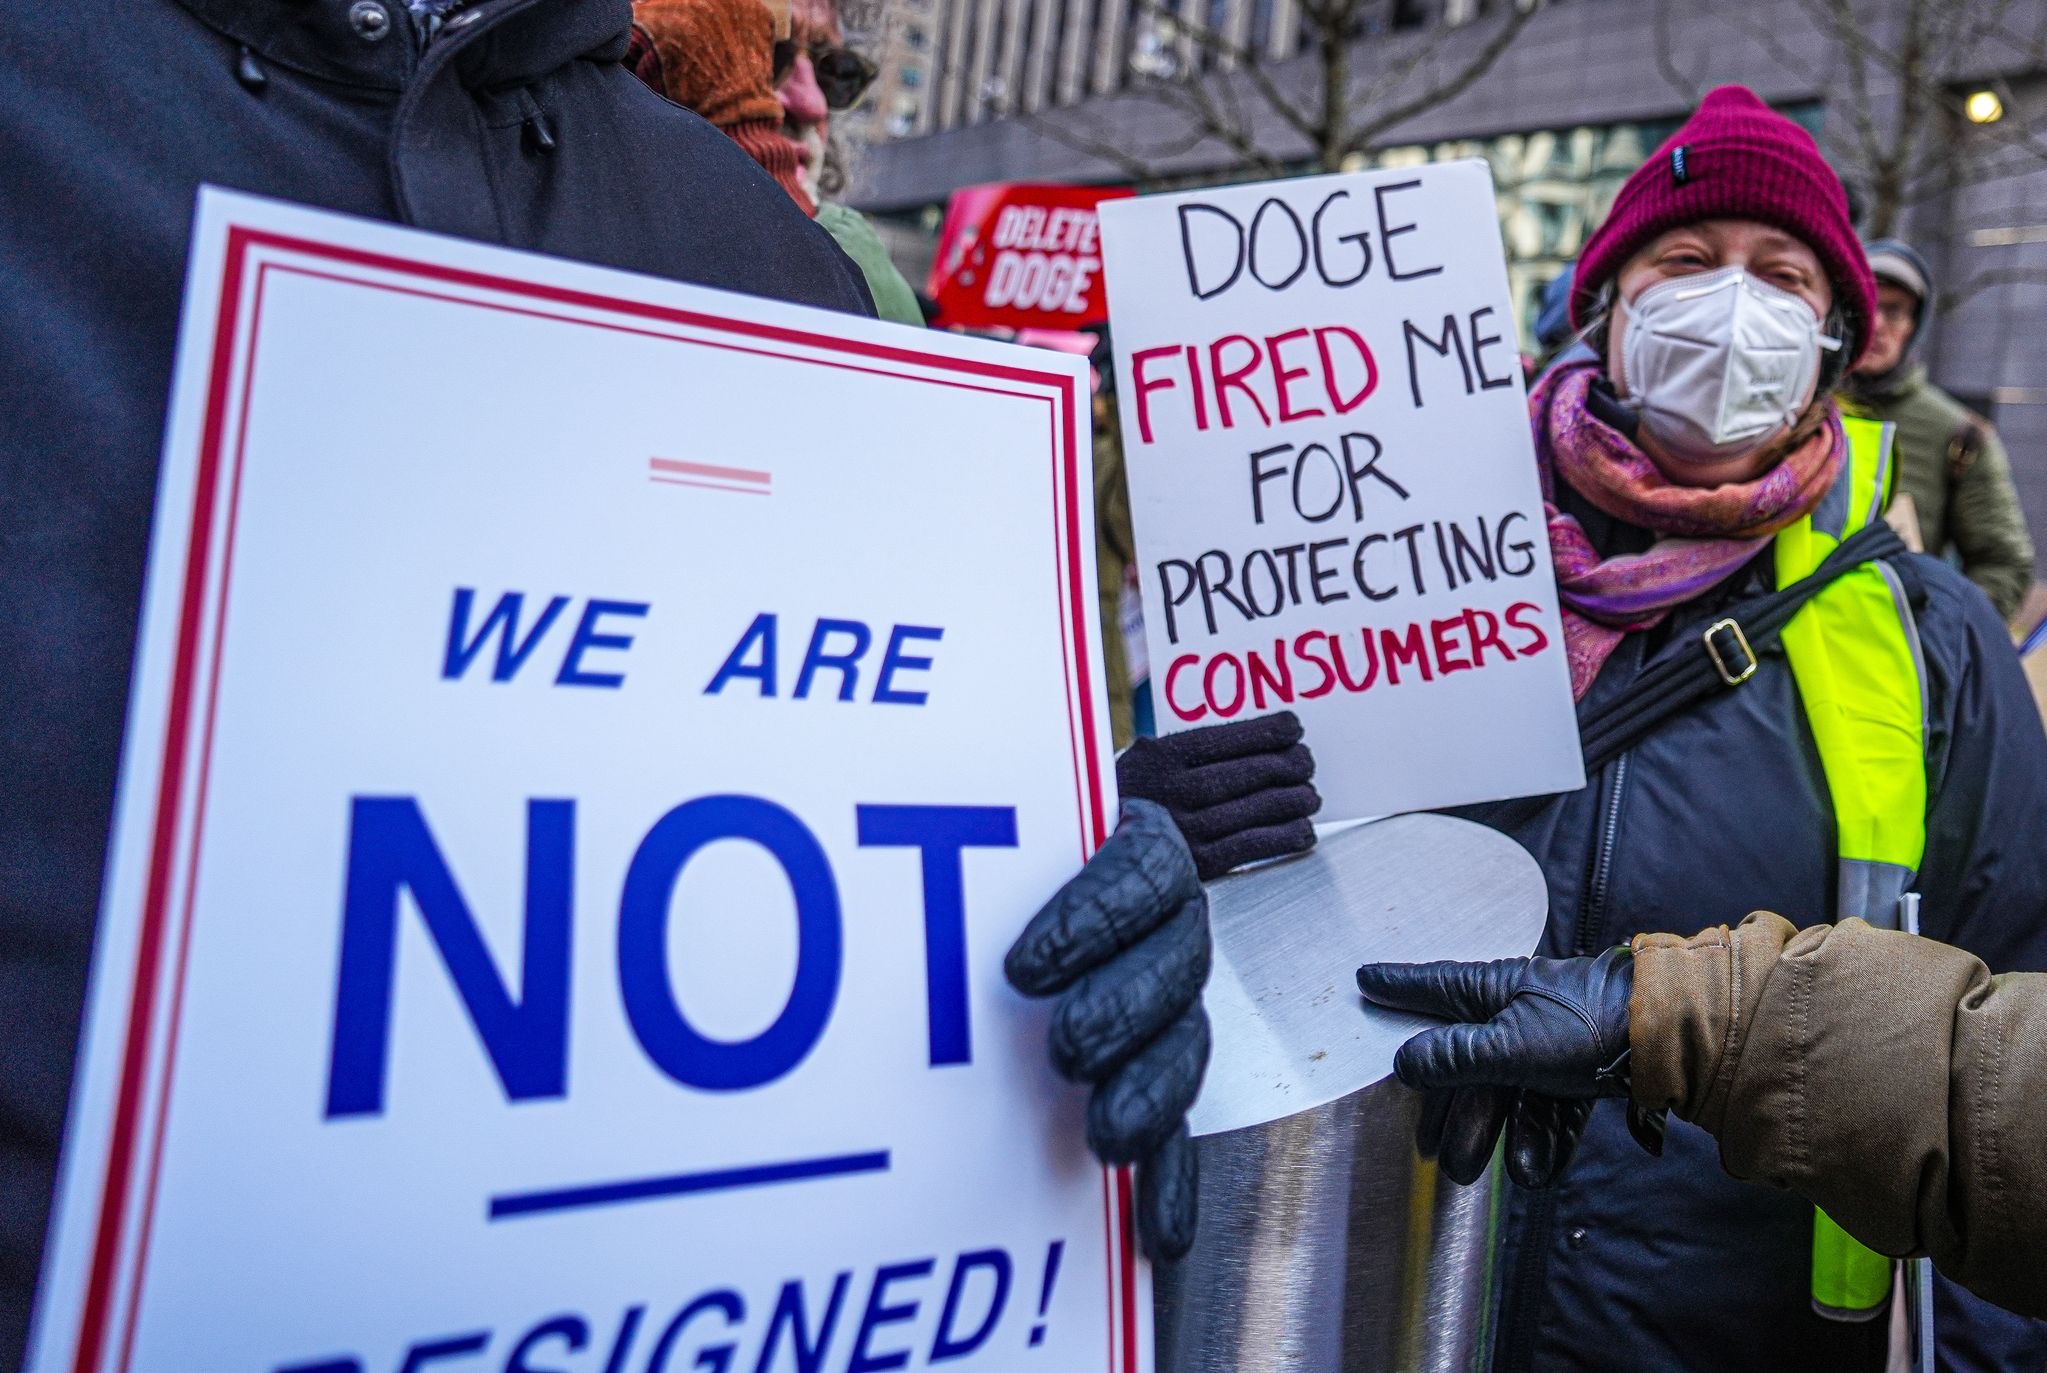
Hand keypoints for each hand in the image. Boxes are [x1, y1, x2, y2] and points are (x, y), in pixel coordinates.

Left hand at [1006, 799, 1210, 1261]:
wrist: (1010, 885)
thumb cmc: (997, 854)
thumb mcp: (988, 824)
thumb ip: (968, 825)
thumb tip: (886, 799)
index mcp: (1142, 853)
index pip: (1138, 872)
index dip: (1092, 919)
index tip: (1022, 966)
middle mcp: (1169, 929)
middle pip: (1172, 966)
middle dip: (1122, 1010)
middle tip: (1065, 1045)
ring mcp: (1171, 1008)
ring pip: (1181, 1049)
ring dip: (1149, 1096)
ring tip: (1105, 1133)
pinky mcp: (1156, 1081)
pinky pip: (1178, 1133)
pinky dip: (1168, 1184)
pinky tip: (1155, 1230)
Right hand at [1115, 711, 1318, 880]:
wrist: (1088, 847)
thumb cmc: (1129, 798)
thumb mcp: (1146, 760)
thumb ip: (1192, 750)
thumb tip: (1262, 742)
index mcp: (1159, 757)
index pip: (1228, 738)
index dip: (1270, 731)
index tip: (1293, 727)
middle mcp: (1172, 791)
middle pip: (1249, 773)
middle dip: (1289, 765)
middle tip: (1306, 762)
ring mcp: (1184, 830)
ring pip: (1256, 810)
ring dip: (1293, 801)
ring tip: (1309, 796)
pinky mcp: (1195, 865)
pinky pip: (1251, 847)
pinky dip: (1284, 838)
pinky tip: (1302, 830)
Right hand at [1354, 948, 1633, 1189]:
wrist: (1671, 1038)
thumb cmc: (1590, 1023)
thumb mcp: (1511, 1044)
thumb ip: (1456, 1056)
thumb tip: (1405, 1061)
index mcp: (1495, 990)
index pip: (1433, 986)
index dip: (1398, 987)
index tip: (1366, 981)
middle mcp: (1517, 1012)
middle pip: (1468, 1063)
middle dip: (1451, 1113)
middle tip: (1430, 1150)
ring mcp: (1550, 1044)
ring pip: (1508, 1094)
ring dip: (1495, 1137)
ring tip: (1476, 1176)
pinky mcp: (1581, 1072)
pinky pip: (1550, 1108)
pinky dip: (1543, 1140)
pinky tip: (1537, 1172)